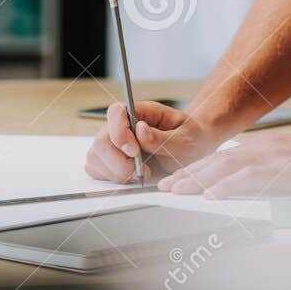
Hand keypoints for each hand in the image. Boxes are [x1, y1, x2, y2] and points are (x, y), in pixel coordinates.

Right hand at [83, 100, 219, 183]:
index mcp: (142, 112)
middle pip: (102, 140)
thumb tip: (140, 129)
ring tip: (141, 174)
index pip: (116, 112)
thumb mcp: (187, 138)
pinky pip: (96, 168)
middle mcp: (124, 125)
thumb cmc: (191, 138)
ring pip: (96, 156)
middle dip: (118, 162)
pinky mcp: (110, 159)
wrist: (195, 148)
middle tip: (141, 171)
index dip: (119, 133)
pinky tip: (130, 177)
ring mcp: (114, 142)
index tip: (134, 152)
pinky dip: (110, 177)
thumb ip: (163, 137)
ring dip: (116, 172)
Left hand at [157, 134, 290, 198]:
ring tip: (179, 191)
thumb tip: (243, 185)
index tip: (177, 180)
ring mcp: (275, 158)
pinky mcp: (287, 171)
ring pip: (227, 166)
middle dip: (189, 174)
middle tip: (166, 187)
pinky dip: (230, 186)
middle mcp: (265, 148)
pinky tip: (213, 195)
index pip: (222, 158)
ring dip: (200, 179)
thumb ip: (267, 172)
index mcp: (265, 147)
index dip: (197, 169)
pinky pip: (252, 178)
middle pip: (218, 160)